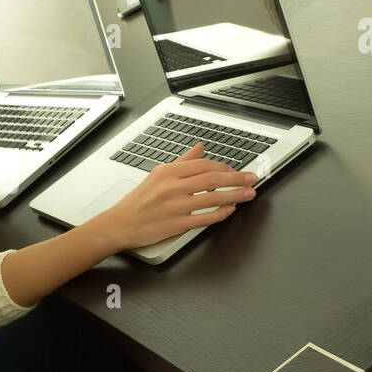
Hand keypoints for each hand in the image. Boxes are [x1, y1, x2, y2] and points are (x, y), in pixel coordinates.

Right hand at [93, 142, 258, 249]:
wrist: (119, 224)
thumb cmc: (138, 201)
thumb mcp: (157, 175)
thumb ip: (182, 161)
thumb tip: (200, 147)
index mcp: (167, 172)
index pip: (203, 165)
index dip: (225, 167)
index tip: (236, 171)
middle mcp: (171, 187)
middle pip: (212, 179)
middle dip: (237, 178)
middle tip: (252, 179)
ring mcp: (174, 206)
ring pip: (212, 198)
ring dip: (235, 195)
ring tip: (249, 194)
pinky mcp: (176, 224)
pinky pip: (205, 218)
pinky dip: (221, 213)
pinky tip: (230, 210)